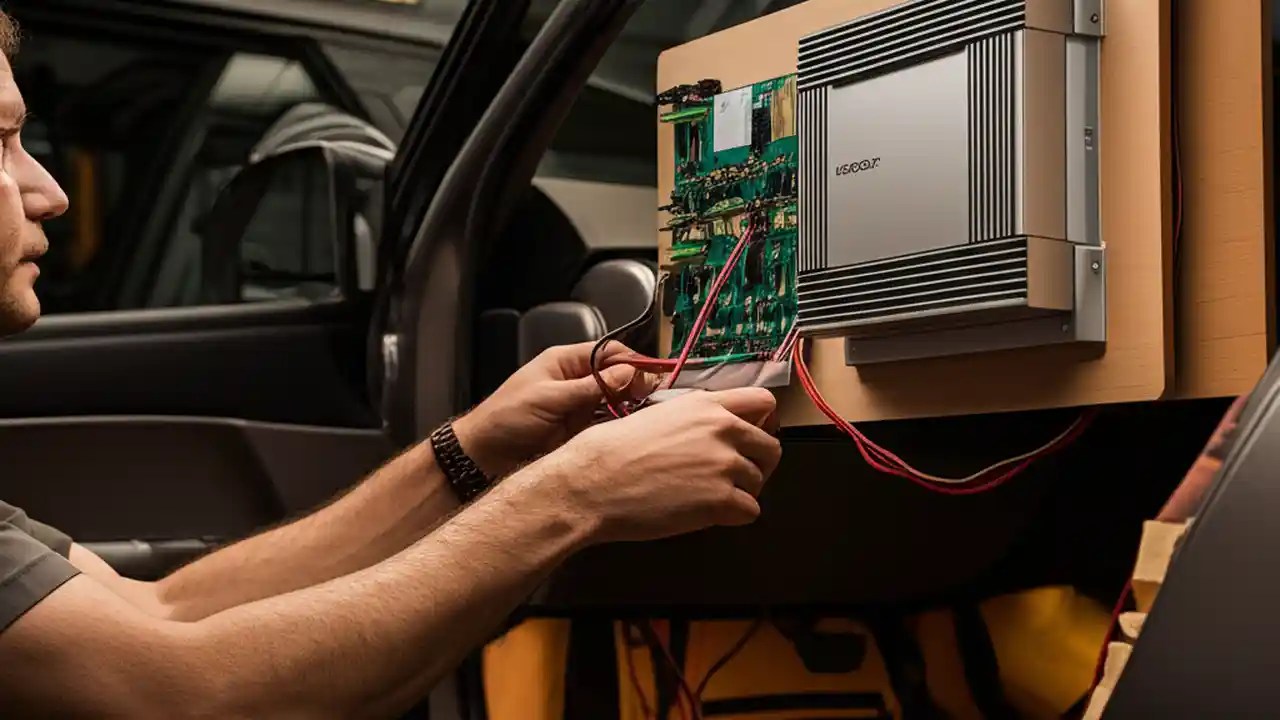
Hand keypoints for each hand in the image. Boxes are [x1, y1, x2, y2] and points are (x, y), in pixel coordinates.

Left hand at [453, 342, 654, 476]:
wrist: (483, 456)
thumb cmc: (507, 418)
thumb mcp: (549, 399)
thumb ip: (590, 387)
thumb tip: (628, 371)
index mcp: (565, 362)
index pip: (608, 353)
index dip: (631, 361)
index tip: (651, 375)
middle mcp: (576, 381)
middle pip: (616, 375)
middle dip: (637, 383)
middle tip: (654, 397)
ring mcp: (579, 406)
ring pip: (616, 400)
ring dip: (632, 405)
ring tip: (650, 413)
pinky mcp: (580, 430)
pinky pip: (607, 423)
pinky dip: (621, 425)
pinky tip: (633, 429)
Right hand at [522, 388, 781, 544]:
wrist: (592, 483)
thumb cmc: (611, 450)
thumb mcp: (658, 415)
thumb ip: (695, 420)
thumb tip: (713, 433)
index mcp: (706, 405)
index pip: (764, 403)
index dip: (762, 424)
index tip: (751, 439)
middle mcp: (723, 429)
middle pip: (771, 448)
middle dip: (756, 465)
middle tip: (732, 478)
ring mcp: (724, 464)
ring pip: (759, 482)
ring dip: (741, 493)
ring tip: (708, 497)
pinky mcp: (720, 500)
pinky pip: (751, 511)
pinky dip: (733, 516)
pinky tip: (706, 514)